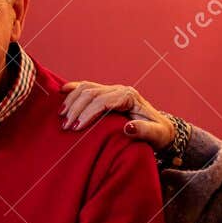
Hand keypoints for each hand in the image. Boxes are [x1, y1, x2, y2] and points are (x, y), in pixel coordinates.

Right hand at [59, 81, 174, 148]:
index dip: (88, 113)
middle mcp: (120, 90)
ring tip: (62, 116)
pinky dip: (73, 89)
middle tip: (65, 127)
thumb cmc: (158, 134)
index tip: (77, 128)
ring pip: (86, 88)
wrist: (160, 128)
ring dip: (72, 100)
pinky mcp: (106, 93)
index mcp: (130, 97)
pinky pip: (87, 87)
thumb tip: (127, 127)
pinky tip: (61, 93)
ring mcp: (112, 90)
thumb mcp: (156, 135)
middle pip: (92, 93)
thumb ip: (144, 131)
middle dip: (76, 109)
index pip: (103, 101)